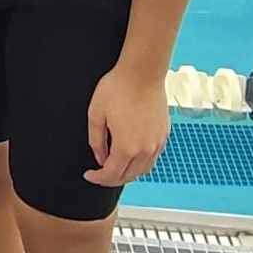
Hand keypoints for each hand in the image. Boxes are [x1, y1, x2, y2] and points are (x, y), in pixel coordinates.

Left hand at [84, 63, 169, 187]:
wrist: (143, 72)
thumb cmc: (119, 87)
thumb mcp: (96, 114)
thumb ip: (96, 141)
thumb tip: (100, 157)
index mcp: (126, 147)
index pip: (111, 175)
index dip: (97, 178)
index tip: (90, 175)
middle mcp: (144, 150)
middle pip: (127, 177)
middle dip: (111, 179)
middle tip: (100, 173)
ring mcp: (156, 143)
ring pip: (142, 171)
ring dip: (127, 173)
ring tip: (115, 166)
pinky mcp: (163, 135)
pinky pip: (152, 159)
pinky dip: (141, 163)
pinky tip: (132, 155)